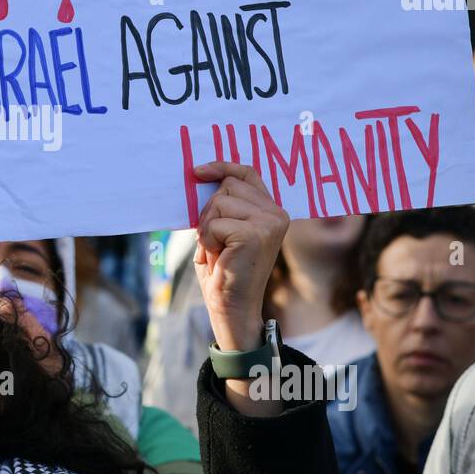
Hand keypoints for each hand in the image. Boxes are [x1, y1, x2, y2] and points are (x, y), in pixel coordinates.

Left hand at [192, 162, 288, 353]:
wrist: (232, 306)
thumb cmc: (224, 269)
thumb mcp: (223, 229)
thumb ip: (223, 204)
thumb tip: (201, 174)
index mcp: (271, 210)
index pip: (246, 173)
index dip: (222, 167)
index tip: (198, 172)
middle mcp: (276, 213)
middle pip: (227, 185)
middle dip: (209, 211)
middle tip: (215, 241)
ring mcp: (269, 222)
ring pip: (218, 202)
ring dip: (207, 227)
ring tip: (218, 250)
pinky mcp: (256, 234)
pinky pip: (215, 222)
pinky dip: (208, 240)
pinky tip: (219, 257)